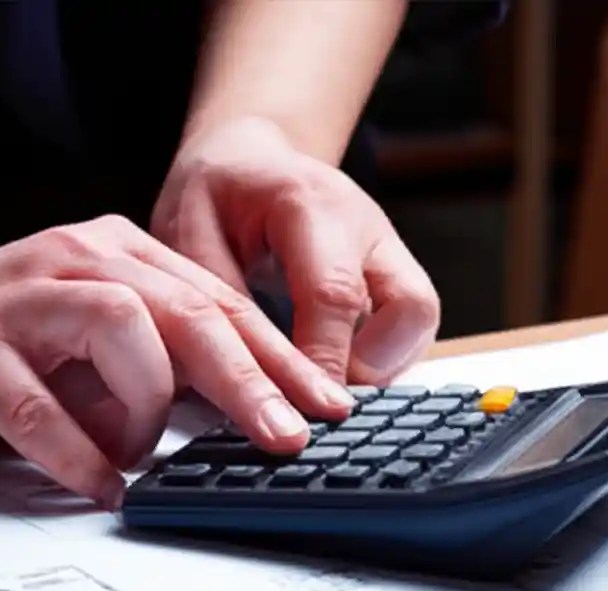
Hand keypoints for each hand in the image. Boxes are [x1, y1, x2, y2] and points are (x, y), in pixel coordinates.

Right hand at [0, 215, 354, 507]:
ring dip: (145, 407)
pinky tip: (104, 483)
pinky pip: (38, 406)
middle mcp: (81, 260)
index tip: (330, 404)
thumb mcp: (107, 322)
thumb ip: (170, 348)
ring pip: (119, 334)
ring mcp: (24, 300)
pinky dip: (80, 452)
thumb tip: (258, 404)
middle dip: (248, 379)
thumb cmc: (19, 330)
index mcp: (125, 249)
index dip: (281, 357)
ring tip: (136, 450)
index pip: (222, 304)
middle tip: (287, 435)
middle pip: (186, 313)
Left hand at [150, 116, 440, 385]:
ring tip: (323, 390)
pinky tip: (333, 373)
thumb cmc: (217, 192)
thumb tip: (238, 380)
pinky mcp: (393, 276)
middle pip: (412, 305)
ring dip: (382, 369)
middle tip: (321, 399)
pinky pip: (408, 329)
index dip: (324, 361)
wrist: (252, 158)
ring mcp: (389, 249)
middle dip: (376, 368)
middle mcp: (366, 225)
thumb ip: (216, 301)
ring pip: (420, 322)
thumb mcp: (186, 230)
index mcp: (310, 204)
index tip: (302, 414)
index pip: (335, 294)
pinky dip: (380, 362)